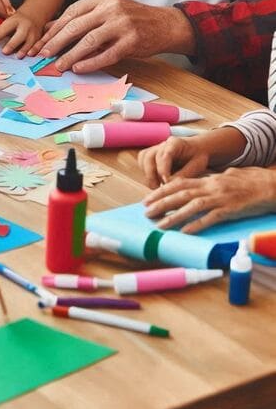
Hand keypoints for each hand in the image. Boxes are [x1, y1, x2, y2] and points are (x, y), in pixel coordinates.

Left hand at [0, 10, 41, 56]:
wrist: (35, 15)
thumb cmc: (18, 21)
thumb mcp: (9, 22)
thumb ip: (0, 32)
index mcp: (14, 20)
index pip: (3, 29)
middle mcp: (25, 26)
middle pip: (19, 36)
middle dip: (12, 44)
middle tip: (4, 52)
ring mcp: (34, 33)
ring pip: (30, 42)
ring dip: (24, 50)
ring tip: (18, 56)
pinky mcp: (39, 40)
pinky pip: (37, 47)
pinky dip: (33, 51)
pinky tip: (29, 56)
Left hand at [30, 0, 193, 72]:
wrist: (164, 24)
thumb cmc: (130, 18)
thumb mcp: (106, 11)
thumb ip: (81, 18)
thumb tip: (50, 29)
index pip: (71, 12)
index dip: (54, 29)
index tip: (41, 42)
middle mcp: (111, 7)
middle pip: (76, 26)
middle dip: (57, 42)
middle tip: (43, 54)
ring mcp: (122, 24)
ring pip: (89, 41)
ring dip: (70, 55)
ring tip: (58, 65)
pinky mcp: (131, 41)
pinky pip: (106, 55)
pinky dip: (90, 63)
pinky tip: (78, 68)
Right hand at [139, 135, 212, 188]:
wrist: (197, 149)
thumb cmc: (198, 157)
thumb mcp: (197, 166)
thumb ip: (183, 175)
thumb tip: (168, 185)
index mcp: (175, 143)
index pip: (164, 154)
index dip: (163, 169)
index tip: (166, 182)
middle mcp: (163, 144)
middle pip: (149, 156)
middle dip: (152, 174)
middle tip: (159, 188)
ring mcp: (156, 148)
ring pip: (144, 158)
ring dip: (147, 174)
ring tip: (156, 187)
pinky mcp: (152, 154)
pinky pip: (143, 161)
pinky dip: (146, 172)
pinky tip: (155, 181)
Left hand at [144, 166, 275, 232]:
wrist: (271, 185)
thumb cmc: (251, 181)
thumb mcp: (228, 177)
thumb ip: (213, 181)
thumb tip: (201, 185)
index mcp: (209, 179)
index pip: (179, 183)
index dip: (162, 191)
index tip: (148, 199)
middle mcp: (211, 186)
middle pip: (180, 194)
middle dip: (161, 203)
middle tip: (146, 212)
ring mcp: (220, 198)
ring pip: (191, 206)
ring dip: (173, 216)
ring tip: (160, 225)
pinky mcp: (230, 210)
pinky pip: (210, 218)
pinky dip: (196, 225)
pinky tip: (185, 232)